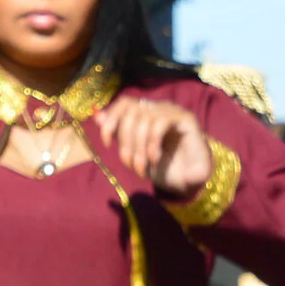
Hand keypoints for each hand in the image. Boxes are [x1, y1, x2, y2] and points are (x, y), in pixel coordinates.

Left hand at [93, 95, 213, 199]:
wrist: (187, 181)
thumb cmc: (162, 167)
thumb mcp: (134, 152)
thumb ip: (118, 134)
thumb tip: (97, 115)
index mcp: (146, 113)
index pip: (124, 104)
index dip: (111, 120)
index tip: (107, 144)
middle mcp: (158, 108)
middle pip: (131, 113)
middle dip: (126, 142)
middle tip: (130, 164)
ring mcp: (172, 112)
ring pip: (144, 119)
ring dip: (138, 147)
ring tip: (142, 167)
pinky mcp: (186, 118)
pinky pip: (160, 122)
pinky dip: (153, 143)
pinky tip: (155, 158)